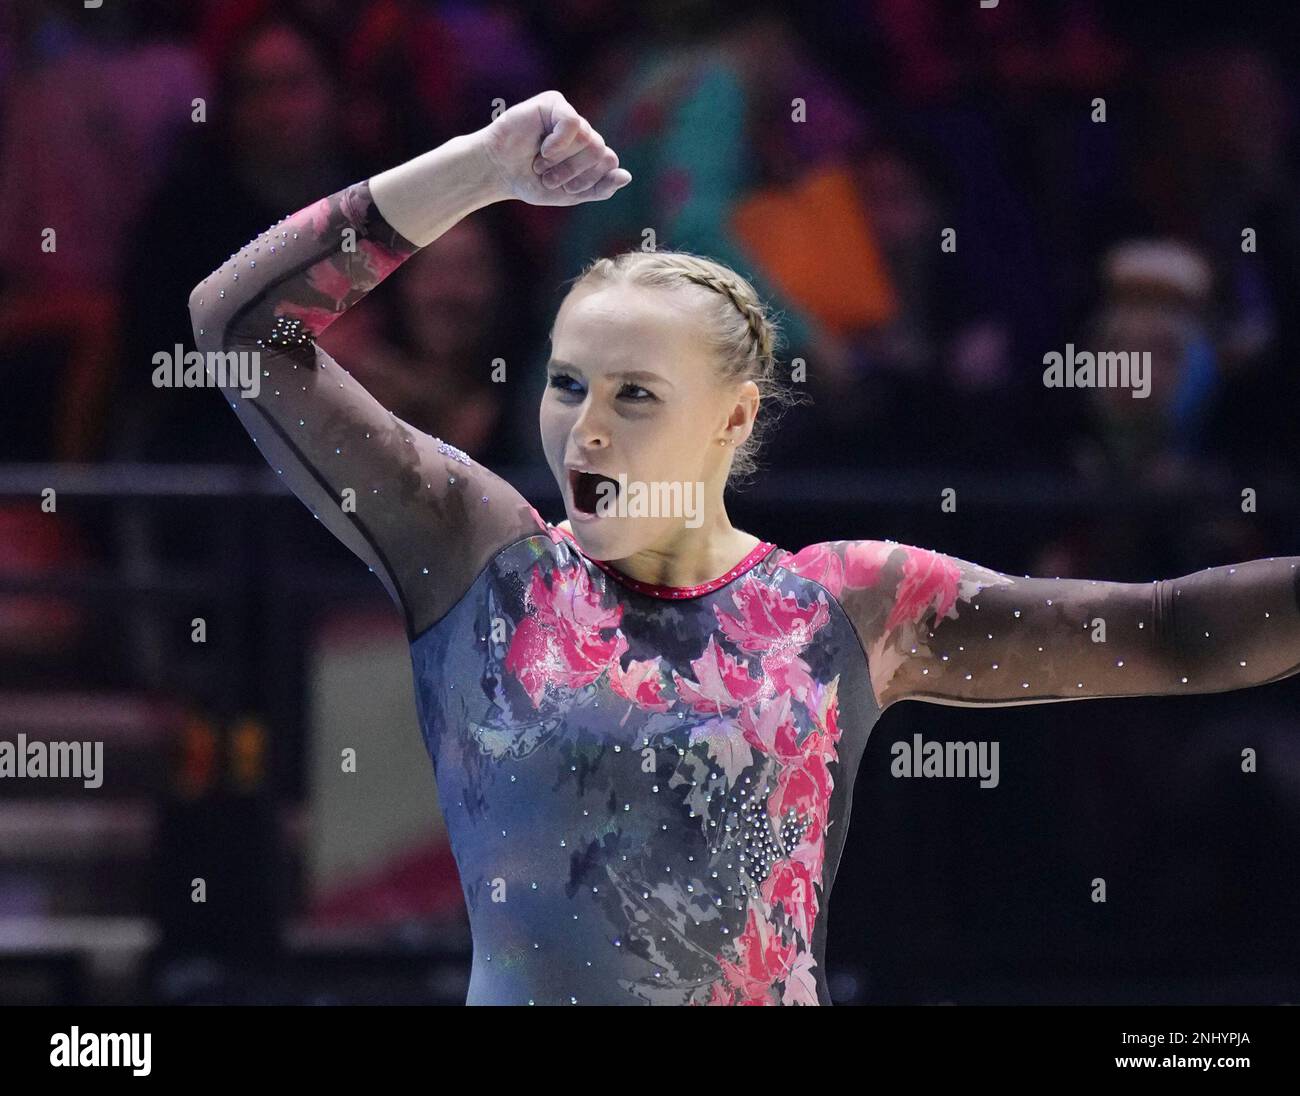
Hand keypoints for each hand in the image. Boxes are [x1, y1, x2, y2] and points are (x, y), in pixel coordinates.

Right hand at [477, 90, 630, 206]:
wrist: (497, 172)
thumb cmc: (530, 181)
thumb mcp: (570, 194)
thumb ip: (600, 188)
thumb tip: (626, 176)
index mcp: (590, 151)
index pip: (610, 162)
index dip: (588, 180)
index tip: (564, 188)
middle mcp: (583, 131)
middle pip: (601, 151)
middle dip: (575, 172)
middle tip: (549, 176)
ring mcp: (569, 115)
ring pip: (588, 138)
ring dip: (562, 161)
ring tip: (541, 163)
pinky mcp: (553, 103)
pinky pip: (573, 122)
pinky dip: (559, 143)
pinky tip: (544, 149)